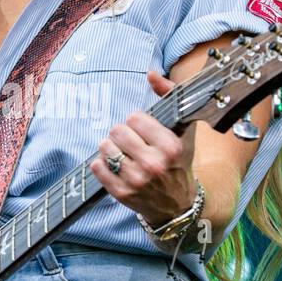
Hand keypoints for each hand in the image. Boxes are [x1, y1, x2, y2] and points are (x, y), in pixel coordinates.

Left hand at [90, 69, 197, 226]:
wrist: (178, 206)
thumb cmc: (180, 163)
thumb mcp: (184, 131)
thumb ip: (170, 97)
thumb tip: (150, 74)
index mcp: (171, 147)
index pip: (135, 118)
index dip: (137, 122)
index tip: (142, 130)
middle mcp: (154, 164)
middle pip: (117, 131)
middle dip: (122, 134)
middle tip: (130, 142)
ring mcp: (136, 181)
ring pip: (105, 148)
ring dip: (111, 148)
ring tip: (123, 153)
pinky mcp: (122, 194)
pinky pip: (97, 167)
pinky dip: (102, 163)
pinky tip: (115, 165)